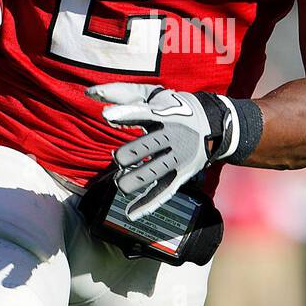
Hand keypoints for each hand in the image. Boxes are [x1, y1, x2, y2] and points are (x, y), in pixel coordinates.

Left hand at [87, 83, 224, 218]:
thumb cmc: (175, 108)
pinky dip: (147, 204)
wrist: (215, 125)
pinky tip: (130, 213)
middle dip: (127, 154)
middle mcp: (174, 136)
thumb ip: (123, 93)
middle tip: (118, 157)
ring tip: (119, 182)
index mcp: (166, 114)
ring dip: (132, 180)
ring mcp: (179, 158)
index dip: (126, 114)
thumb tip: (90, 92)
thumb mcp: (154, 95)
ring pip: (153, 173)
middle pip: (147, 147)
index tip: (107, 116)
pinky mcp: (181, 175)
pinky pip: (163, 192)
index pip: (144, 113)